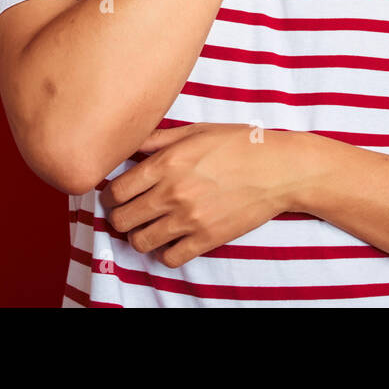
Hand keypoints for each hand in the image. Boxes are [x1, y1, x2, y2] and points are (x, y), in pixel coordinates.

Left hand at [103, 123, 303, 267]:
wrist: (278, 169)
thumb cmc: (240, 144)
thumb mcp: (196, 130)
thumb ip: (158, 139)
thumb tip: (129, 146)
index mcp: (166, 163)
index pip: (116, 191)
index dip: (109, 196)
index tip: (115, 197)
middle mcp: (172, 192)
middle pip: (122, 219)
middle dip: (118, 218)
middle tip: (127, 214)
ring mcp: (189, 219)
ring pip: (140, 242)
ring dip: (138, 237)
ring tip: (147, 228)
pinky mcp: (207, 239)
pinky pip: (170, 258)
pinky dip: (164, 252)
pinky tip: (171, 240)